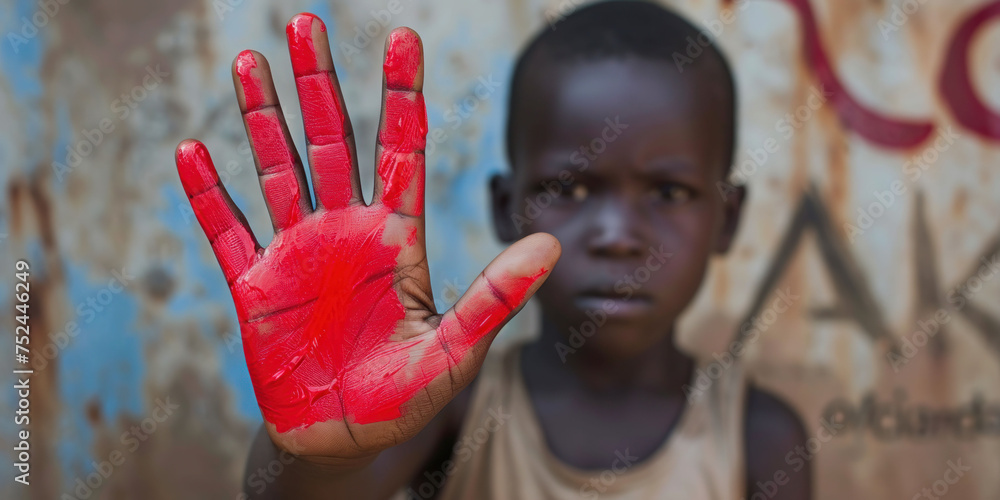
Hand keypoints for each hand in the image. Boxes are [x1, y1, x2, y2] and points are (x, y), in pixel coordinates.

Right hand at [175, 13, 559, 460]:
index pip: (401, 152)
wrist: (348, 442)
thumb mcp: (457, 350)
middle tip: (307, 22)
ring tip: (249, 60)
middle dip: (321, 84)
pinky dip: (209, 197)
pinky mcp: (255, 290)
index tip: (403, 39)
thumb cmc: (409, 398)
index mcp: (396, 240)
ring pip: (277, 171)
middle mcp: (345, 233)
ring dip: (263, 119)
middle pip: (332, 143)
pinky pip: (227, 234)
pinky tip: (191, 151)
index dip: (401, 96)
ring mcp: (297, 257)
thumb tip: (553, 244)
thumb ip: (496, 296)